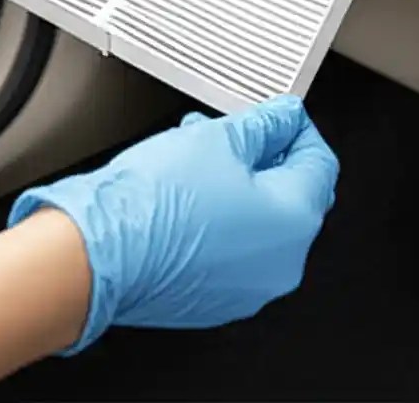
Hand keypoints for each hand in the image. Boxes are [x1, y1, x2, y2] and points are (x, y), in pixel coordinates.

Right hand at [9, 94, 338, 353]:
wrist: (99, 253)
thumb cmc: (152, 204)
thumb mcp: (216, 140)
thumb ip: (262, 125)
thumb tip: (283, 118)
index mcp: (295, 219)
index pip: (319, 162)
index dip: (296, 129)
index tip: (277, 116)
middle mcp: (282, 263)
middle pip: (287, 197)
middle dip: (256, 160)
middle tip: (222, 137)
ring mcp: (248, 288)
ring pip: (254, 227)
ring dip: (232, 192)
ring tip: (189, 165)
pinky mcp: (213, 301)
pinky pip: (227, 255)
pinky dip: (213, 226)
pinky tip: (179, 203)